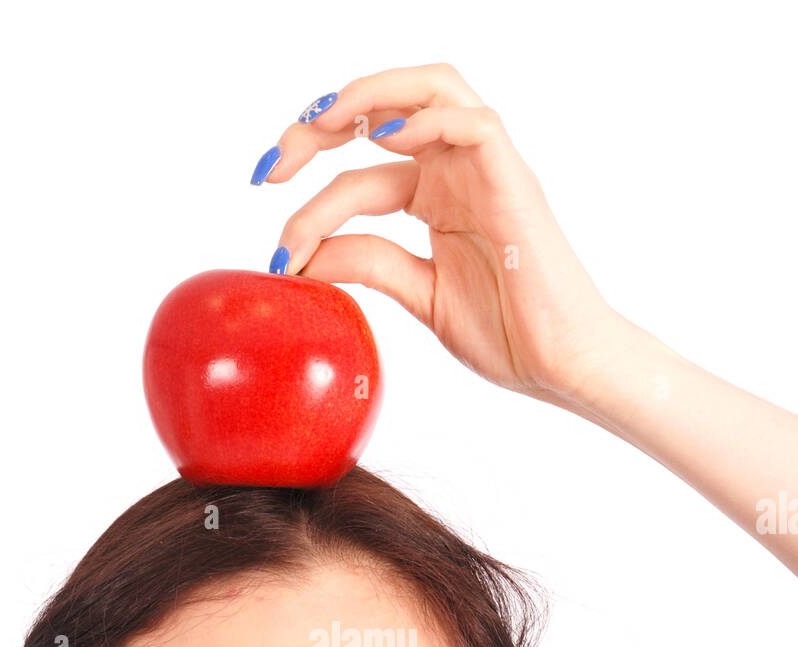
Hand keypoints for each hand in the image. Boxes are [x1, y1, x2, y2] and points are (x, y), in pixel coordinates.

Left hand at [254, 62, 619, 399]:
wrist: (565, 366)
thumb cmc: (510, 334)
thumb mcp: (421, 295)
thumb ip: (370, 264)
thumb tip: (303, 257)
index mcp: (436, 199)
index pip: (359, 174)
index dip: (309, 197)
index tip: (275, 247)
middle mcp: (459, 173)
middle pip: (383, 113)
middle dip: (318, 127)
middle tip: (273, 164)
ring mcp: (488, 170)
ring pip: (429, 90)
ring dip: (367, 95)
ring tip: (319, 124)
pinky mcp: (514, 179)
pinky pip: (472, 120)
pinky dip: (424, 118)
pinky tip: (381, 142)